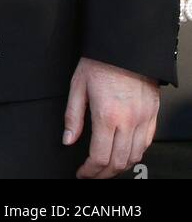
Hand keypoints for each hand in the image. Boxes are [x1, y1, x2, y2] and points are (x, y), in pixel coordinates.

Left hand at [65, 56, 159, 177]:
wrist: (126, 47)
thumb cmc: (100, 62)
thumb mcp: (77, 86)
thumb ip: (72, 116)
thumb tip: (67, 138)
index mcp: (107, 115)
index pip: (99, 156)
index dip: (89, 170)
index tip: (82, 173)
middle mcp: (128, 121)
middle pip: (118, 162)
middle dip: (104, 174)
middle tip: (93, 174)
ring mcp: (143, 119)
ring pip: (135, 155)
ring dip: (120, 166)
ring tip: (107, 167)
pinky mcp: (153, 115)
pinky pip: (147, 143)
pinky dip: (136, 153)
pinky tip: (125, 153)